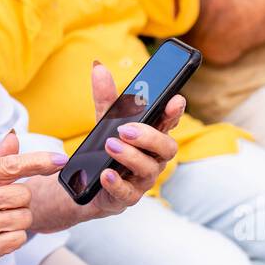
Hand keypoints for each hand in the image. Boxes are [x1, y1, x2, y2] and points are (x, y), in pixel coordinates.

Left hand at [87, 61, 183, 217]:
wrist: (89, 183)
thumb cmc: (107, 148)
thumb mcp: (104, 120)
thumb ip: (105, 97)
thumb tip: (98, 67)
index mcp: (152, 136)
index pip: (169, 123)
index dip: (174, 113)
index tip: (175, 100)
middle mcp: (153, 158)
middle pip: (166, 147)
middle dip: (149, 136)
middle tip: (125, 129)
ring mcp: (143, 179)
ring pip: (148, 169)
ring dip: (130, 156)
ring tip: (111, 145)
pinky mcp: (128, 197)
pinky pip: (128, 193)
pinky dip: (117, 183)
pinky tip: (106, 175)